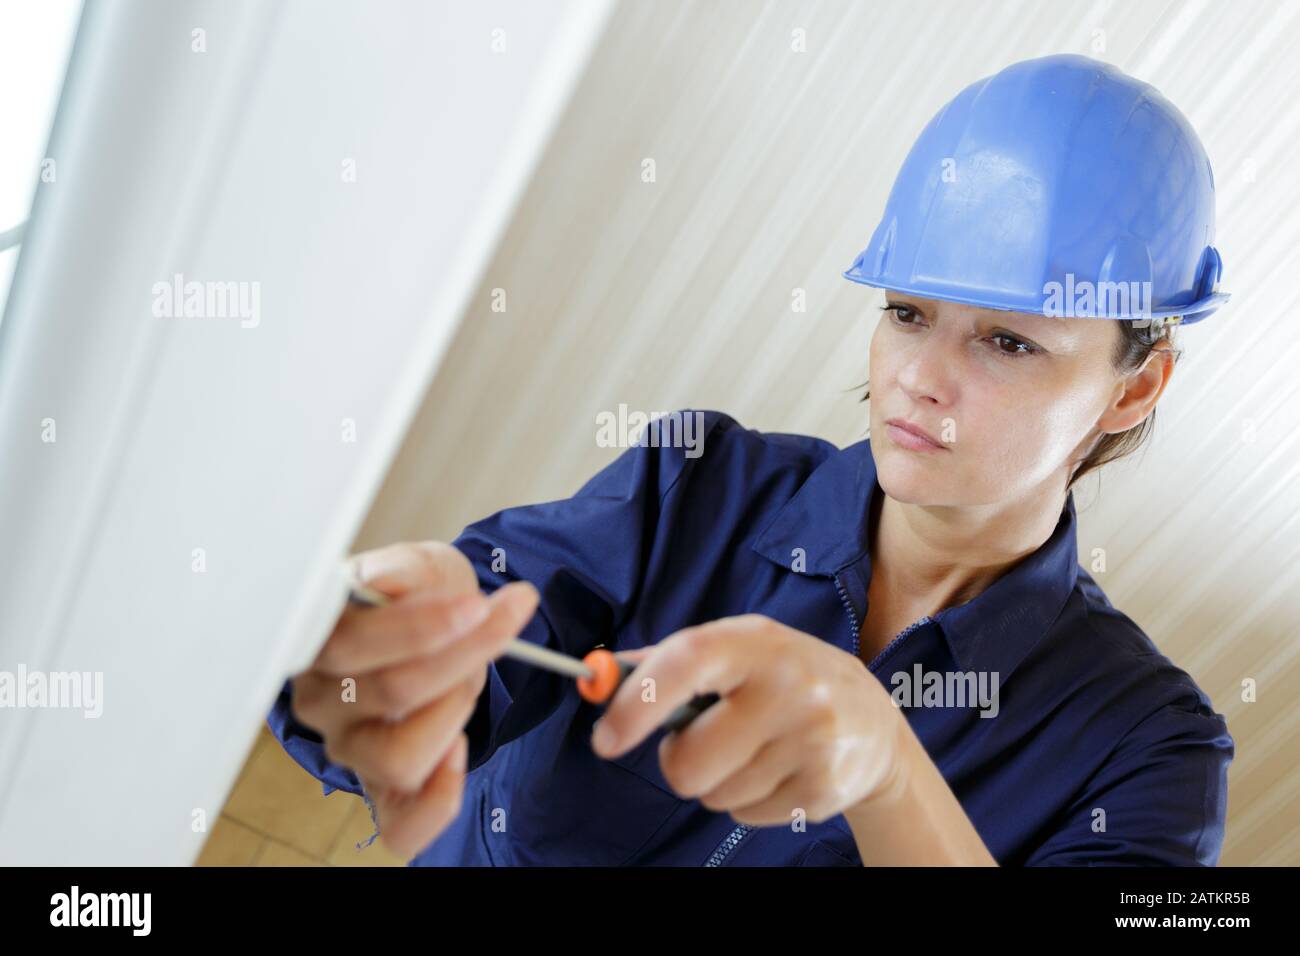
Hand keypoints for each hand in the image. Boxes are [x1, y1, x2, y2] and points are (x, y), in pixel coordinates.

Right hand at [289, 541, 538, 856]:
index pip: (351, 643)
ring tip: (469, 680)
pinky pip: (400, 827)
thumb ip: (402, 573)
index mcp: (316, 641)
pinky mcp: (377, 789)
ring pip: (400, 756)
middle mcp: (320, 700)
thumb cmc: (418, 592)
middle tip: (501, 619)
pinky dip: (439, 797)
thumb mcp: (416, 564)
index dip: (418, 629)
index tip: (475, 606)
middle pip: (394, 691)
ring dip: (455, 711)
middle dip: (465, 654)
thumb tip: (385, 586)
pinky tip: (460, 752)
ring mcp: (347, 748)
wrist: (435, 618)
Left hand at [591, 614, 906, 825]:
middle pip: (689, 760)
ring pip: (712, 794)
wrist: (873, 722)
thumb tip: (599, 674)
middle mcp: (788, 686)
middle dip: (679, 761)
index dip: (637, 702)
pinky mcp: (822, 789)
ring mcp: (810, 740)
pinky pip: (743, 814)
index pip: (685, 662)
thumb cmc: (783, 678)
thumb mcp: (739, 647)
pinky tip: (777, 768)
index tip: (605, 739)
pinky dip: (748, 800)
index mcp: (755, 642)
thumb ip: (671, 659)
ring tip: (753, 749)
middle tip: (703, 741)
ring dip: (718, 780)